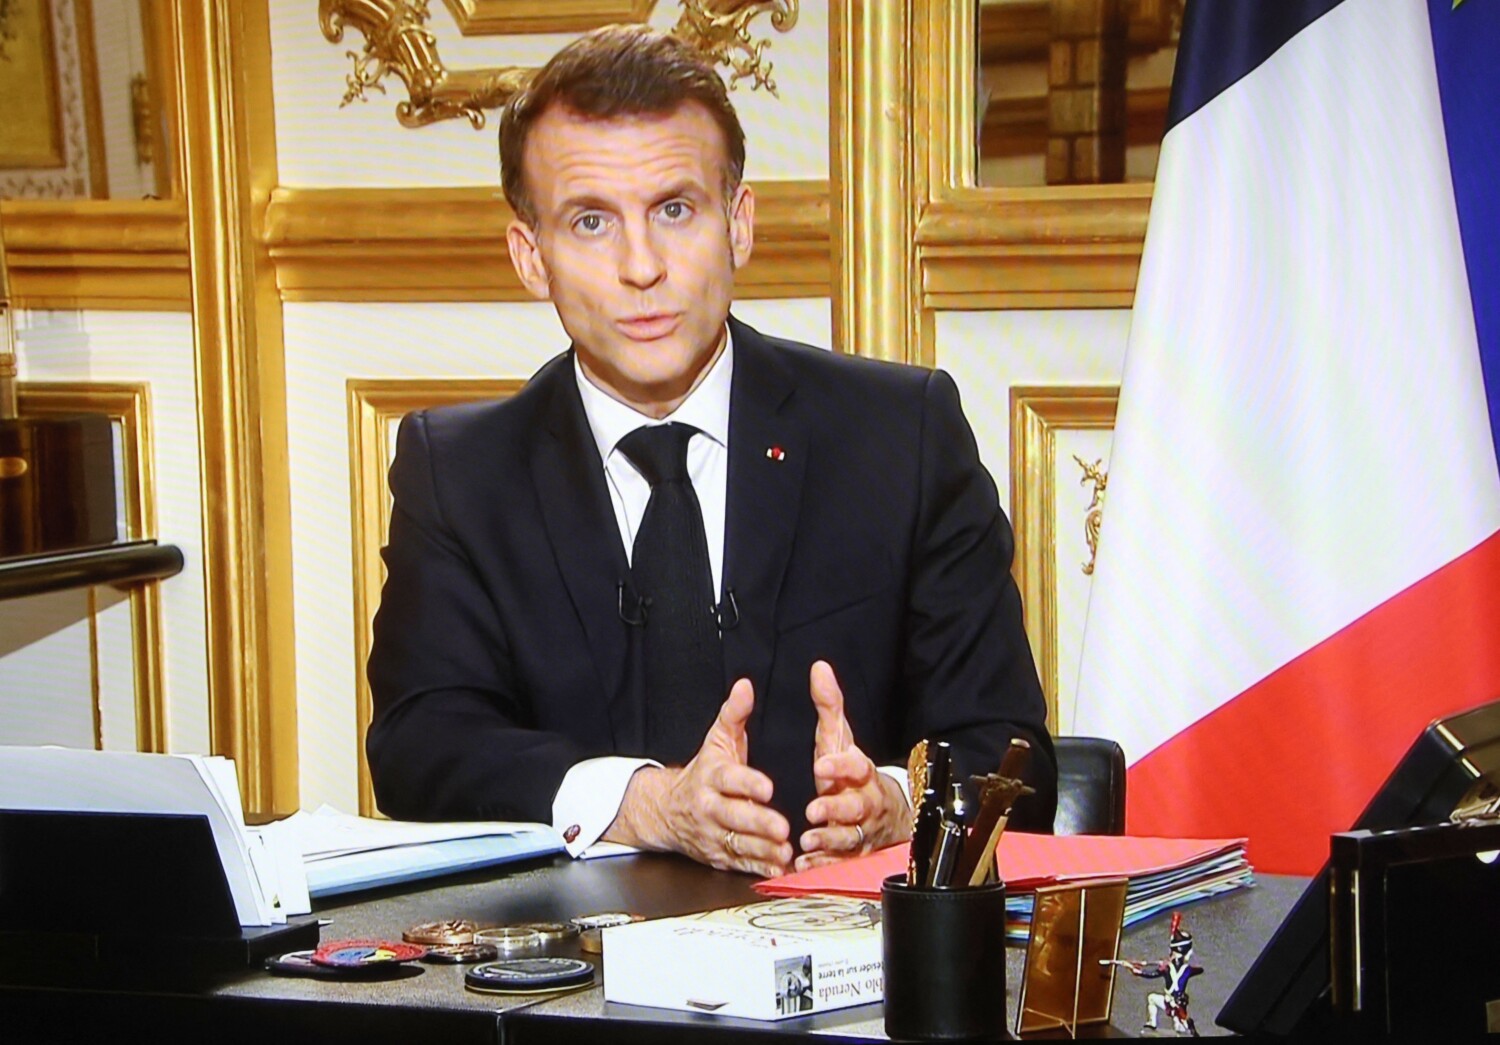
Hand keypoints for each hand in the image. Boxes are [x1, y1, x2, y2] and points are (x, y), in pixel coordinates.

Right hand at [605, 679, 792, 877]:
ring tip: (785, 852)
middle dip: (758, 824)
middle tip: (782, 829)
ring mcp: (713, 835)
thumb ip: (734, 714)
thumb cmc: (703, 772)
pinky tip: (777, 871)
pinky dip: (758, 870)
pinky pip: (739, 865)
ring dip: (762, 851)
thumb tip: (746, 686)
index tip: (769, 787)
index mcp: (712, 777)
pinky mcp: (718, 856)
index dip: (748, 784)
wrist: (666, 811)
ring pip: (738, 845)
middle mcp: (710, 808)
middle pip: (734, 817)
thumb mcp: (717, 740)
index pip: (730, 780)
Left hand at [795, 660, 911, 870]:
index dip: (841, 766)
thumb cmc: (852, 772)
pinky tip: (805, 866)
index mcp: (860, 772)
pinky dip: (823, 866)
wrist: (884, 812)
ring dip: (828, 841)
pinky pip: (840, 863)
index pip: (857, 766)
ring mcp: (860, 831)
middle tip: (813, 810)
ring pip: (849, 838)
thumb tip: (818, 668)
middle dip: (835, 809)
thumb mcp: (840, 738)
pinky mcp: (853, 854)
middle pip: (855, 807)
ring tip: (808, 842)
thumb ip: (829, 706)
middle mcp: (864, 802)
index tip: (821, 764)